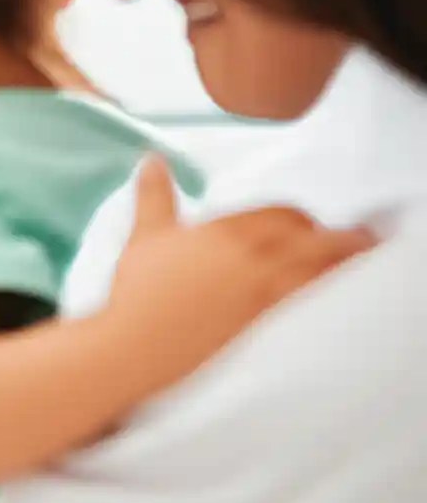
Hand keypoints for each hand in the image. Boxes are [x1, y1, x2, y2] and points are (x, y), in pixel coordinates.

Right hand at [105, 156, 376, 380]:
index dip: (297, 218)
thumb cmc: (137, 292)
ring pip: (318, 263)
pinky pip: (309, 296)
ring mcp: (261, 289)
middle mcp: (251, 255)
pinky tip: (341, 285)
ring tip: (366, 249)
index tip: (304, 223)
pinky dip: (331, 284)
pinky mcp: (263, 320)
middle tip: (352, 234)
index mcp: (225, 230)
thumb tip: (152, 159)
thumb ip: (154, 194)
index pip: (280, 214)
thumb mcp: (144, 235)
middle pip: (307, 235)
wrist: (136, 343)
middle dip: (329, 234)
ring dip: (347, 254)